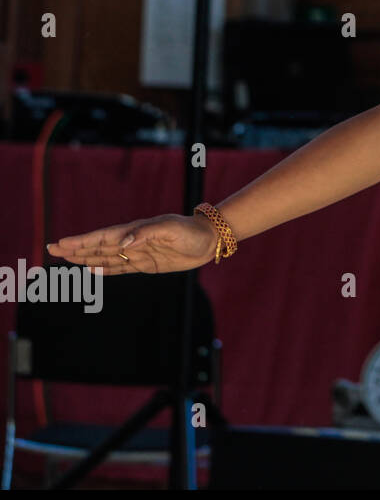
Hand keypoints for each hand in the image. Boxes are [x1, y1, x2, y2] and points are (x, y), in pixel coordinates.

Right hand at [47, 213, 220, 274]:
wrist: (208, 239)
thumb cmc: (190, 231)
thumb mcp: (171, 229)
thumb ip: (146, 233)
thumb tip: (123, 243)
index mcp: (135, 230)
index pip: (103, 237)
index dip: (82, 241)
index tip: (61, 243)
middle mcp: (133, 241)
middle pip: (98, 246)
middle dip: (76, 248)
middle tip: (52, 249)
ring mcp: (138, 253)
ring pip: (105, 257)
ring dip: (86, 258)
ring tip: (65, 258)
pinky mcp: (146, 264)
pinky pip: (121, 267)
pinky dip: (104, 269)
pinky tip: (91, 270)